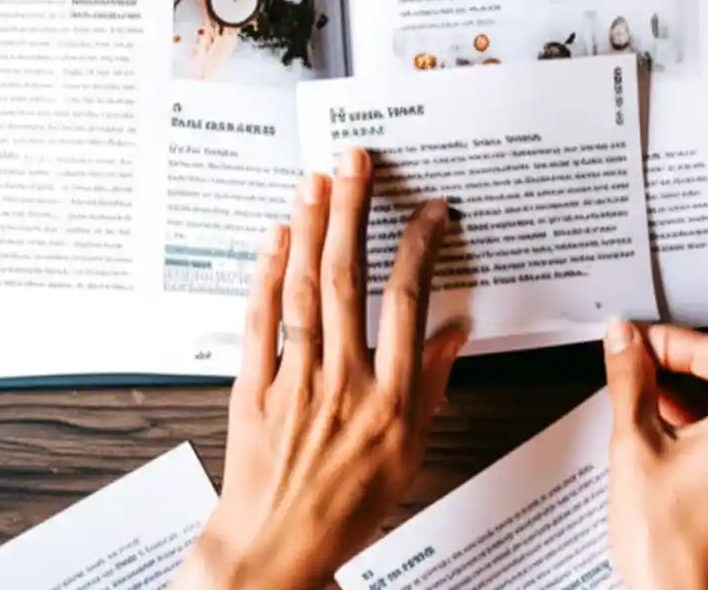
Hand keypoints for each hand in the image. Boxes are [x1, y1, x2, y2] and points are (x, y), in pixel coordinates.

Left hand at [172, 148, 468, 589]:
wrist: (278, 545)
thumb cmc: (347, 504)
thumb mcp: (411, 451)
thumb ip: (432, 385)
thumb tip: (454, 333)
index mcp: (390, 397)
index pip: (408, 301)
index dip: (419, 246)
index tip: (428, 210)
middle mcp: (343, 381)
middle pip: (349, 278)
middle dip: (354, 211)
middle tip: (357, 161)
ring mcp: (294, 381)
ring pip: (303, 290)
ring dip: (309, 228)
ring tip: (317, 180)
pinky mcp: (253, 388)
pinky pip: (260, 321)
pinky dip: (266, 275)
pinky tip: (275, 239)